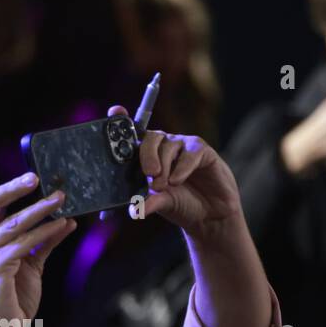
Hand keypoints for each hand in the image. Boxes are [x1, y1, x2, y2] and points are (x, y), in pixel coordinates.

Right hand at [0, 172, 75, 324]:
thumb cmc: (10, 302)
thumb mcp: (27, 266)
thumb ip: (41, 243)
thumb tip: (65, 221)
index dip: (6, 189)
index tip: (31, 178)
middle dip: (15, 188)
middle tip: (40, 178)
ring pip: (13, 223)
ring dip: (40, 209)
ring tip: (61, 199)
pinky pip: (24, 244)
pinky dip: (46, 232)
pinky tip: (62, 225)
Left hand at [107, 105, 241, 238]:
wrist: (210, 214)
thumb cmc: (182, 204)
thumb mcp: (162, 204)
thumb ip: (148, 203)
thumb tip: (134, 210)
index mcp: (148, 156)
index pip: (133, 133)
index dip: (123, 120)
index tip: (115, 111)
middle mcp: (164, 147)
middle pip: (150, 137)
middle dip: (146, 154)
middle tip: (149, 174)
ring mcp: (183, 146)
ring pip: (168, 145)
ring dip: (163, 166)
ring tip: (162, 186)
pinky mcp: (202, 150)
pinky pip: (189, 152)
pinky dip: (182, 168)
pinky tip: (177, 181)